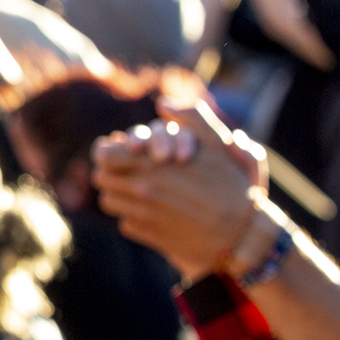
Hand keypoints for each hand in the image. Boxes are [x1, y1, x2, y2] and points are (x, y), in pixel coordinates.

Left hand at [92, 104, 265, 277]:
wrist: (237, 234)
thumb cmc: (229, 186)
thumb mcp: (217, 146)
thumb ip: (191, 118)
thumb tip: (165, 104)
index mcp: (153, 162)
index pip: (104, 154)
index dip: (107, 151)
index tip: (118, 152)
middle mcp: (142, 188)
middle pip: (101, 177)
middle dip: (111, 172)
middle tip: (124, 170)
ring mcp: (142, 214)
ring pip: (108, 201)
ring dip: (118, 194)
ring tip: (135, 190)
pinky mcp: (147, 235)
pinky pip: (124, 222)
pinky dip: (132, 216)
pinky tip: (150, 212)